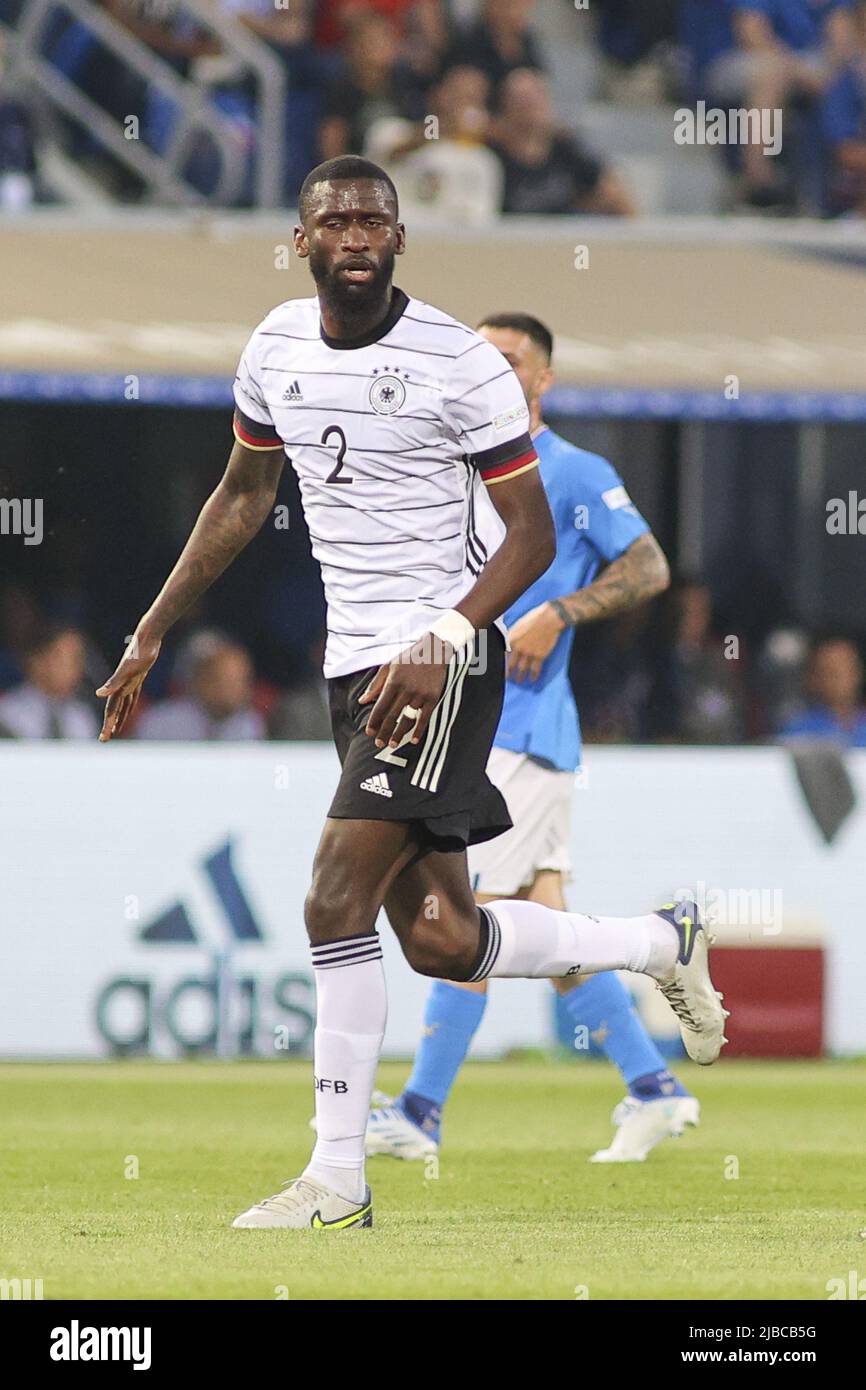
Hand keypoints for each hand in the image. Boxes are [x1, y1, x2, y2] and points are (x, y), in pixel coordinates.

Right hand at [96, 629, 161, 741]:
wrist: (147, 638)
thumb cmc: (138, 654)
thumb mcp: (127, 670)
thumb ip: (113, 683)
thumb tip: (98, 694)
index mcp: (118, 687)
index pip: (111, 711)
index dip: (107, 725)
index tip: (104, 738)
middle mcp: (121, 686)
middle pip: (114, 710)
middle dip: (109, 725)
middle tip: (104, 739)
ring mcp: (129, 682)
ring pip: (123, 705)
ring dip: (119, 717)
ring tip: (116, 730)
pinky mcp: (137, 678)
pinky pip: (132, 696)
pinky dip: (130, 705)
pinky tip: (130, 711)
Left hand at [358, 634, 450, 749]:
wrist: (434, 650)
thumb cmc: (409, 658)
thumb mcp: (389, 666)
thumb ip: (375, 684)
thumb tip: (362, 700)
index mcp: (393, 682)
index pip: (380, 707)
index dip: (374, 721)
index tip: (369, 732)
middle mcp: (406, 690)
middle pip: (391, 716)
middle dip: (383, 732)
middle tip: (378, 744)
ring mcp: (420, 695)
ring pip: (407, 719)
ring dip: (398, 734)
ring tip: (392, 744)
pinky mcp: (432, 698)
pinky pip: (424, 718)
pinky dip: (419, 730)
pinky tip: (413, 740)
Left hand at [506, 601, 566, 683]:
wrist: (549, 618)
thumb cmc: (534, 617)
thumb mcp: (518, 624)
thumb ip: (512, 634)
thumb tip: (508, 641)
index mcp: (511, 639)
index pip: (504, 655)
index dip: (502, 662)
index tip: (502, 667)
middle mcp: (518, 648)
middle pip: (511, 665)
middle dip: (509, 673)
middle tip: (508, 679)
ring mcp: (529, 653)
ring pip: (522, 669)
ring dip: (520, 677)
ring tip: (519, 681)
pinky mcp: (540, 656)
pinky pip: (535, 669)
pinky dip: (534, 676)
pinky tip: (533, 680)